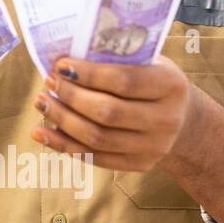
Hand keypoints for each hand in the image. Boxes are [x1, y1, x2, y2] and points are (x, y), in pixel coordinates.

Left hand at [30, 55, 195, 171]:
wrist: (182, 119)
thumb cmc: (151, 80)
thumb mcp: (146, 62)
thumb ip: (115, 58)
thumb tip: (63, 58)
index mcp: (170, 85)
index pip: (123, 81)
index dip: (87, 74)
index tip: (60, 65)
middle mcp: (167, 119)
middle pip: (107, 112)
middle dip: (70, 97)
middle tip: (48, 82)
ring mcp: (154, 146)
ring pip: (97, 137)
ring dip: (61, 120)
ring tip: (41, 102)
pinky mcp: (139, 164)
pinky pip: (95, 158)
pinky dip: (63, 145)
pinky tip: (41, 132)